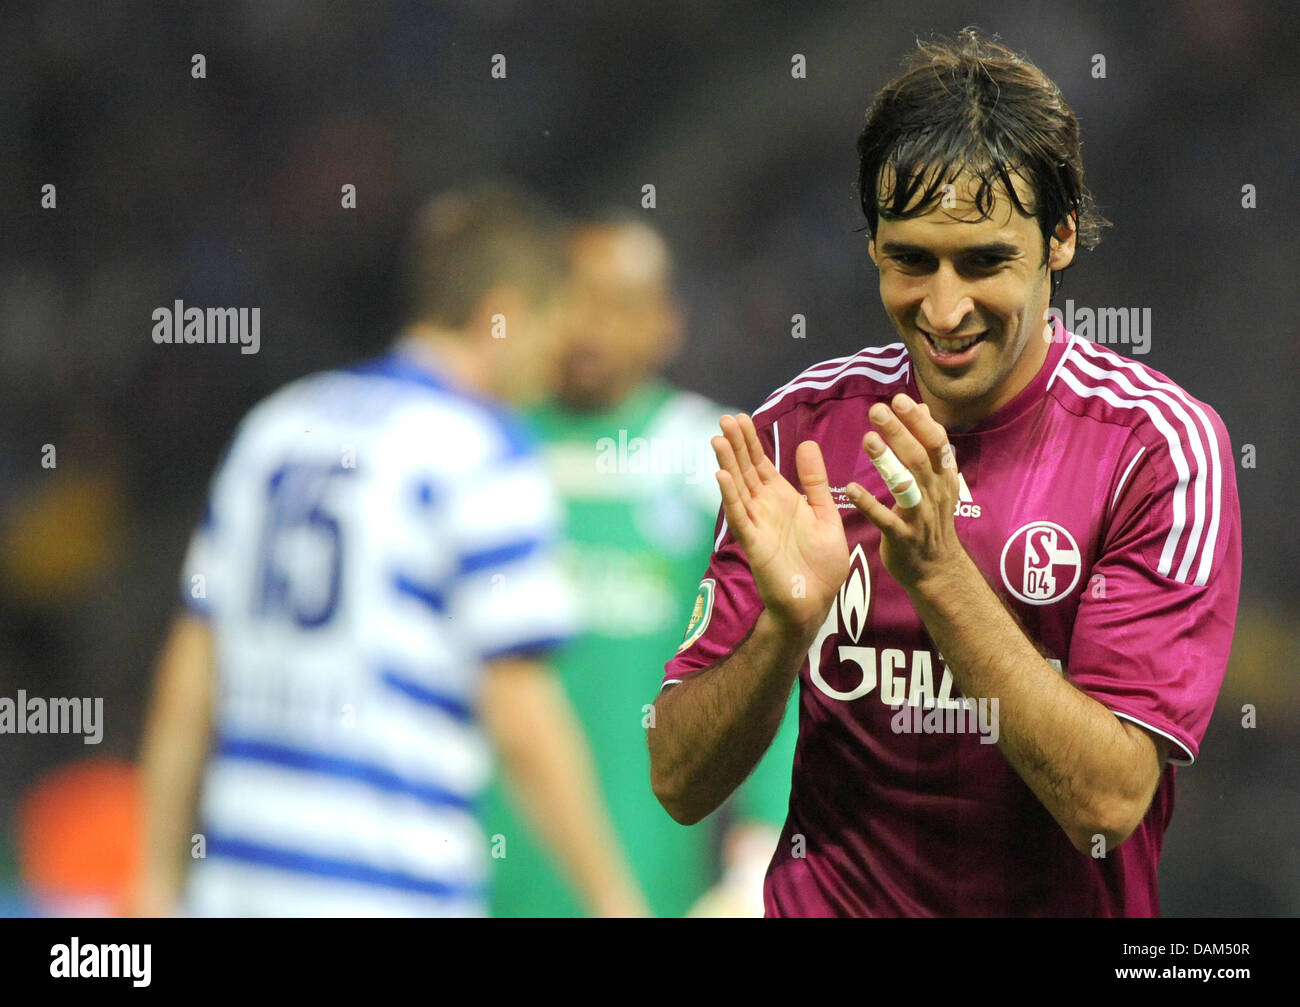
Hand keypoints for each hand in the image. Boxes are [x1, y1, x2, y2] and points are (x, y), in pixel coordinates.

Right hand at [712, 413, 849, 636]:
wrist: (817, 601)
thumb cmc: (821, 563)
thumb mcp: (825, 514)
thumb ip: (814, 482)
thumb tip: (806, 443)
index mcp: (782, 499)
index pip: (760, 464)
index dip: (750, 441)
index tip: (740, 418)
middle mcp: (765, 508)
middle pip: (746, 470)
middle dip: (736, 445)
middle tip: (725, 419)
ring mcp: (757, 524)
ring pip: (738, 488)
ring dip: (728, 465)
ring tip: (719, 439)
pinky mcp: (754, 543)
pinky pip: (740, 516)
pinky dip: (730, 497)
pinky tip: (721, 476)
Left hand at [846, 393, 967, 590]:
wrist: (937, 570)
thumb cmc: (932, 520)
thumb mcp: (939, 483)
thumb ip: (930, 448)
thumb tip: (924, 412)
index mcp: (943, 478)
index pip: (936, 443)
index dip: (919, 421)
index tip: (900, 399)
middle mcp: (934, 494)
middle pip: (919, 458)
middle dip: (899, 432)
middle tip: (878, 409)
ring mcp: (920, 517)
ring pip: (906, 485)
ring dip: (887, 461)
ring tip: (867, 439)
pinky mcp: (902, 538)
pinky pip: (886, 520)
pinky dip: (869, 505)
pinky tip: (852, 490)